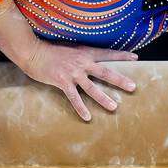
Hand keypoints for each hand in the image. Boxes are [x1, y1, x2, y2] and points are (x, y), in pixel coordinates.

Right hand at [18, 40, 137, 120]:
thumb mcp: (70, 49)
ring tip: (114, 107)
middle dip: (120, 80)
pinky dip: (81, 108)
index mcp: (85, 52)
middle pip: (105, 72)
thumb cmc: (50, 50)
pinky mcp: (62, 82)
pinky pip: (74, 97)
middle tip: (133, 87)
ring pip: (92, 87)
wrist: (33, 51)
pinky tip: (88, 117)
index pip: (107, 54)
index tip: (135, 58)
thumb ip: (81, 55)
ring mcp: (73, 72)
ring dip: (103, 98)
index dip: (122, 56)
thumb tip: (91, 62)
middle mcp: (82, 62)